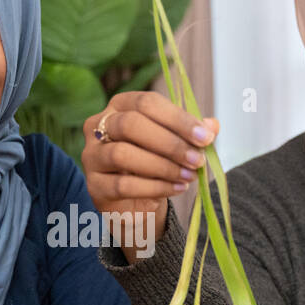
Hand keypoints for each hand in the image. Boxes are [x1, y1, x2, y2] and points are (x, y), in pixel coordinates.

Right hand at [81, 90, 218, 252]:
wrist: (137, 201)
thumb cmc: (155, 162)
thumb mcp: (175, 143)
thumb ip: (191, 133)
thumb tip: (212, 125)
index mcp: (121, 105)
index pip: (147, 103)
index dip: (178, 119)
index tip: (205, 137)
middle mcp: (99, 125)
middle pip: (130, 124)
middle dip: (169, 143)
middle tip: (198, 159)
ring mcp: (92, 155)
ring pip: (123, 154)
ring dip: (162, 166)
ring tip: (189, 176)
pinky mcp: (94, 185)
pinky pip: (123, 185)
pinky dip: (154, 187)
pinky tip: (177, 188)